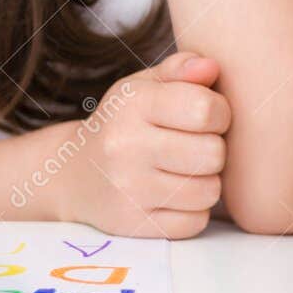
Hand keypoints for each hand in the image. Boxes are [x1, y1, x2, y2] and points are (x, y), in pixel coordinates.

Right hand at [55, 51, 229, 238]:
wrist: (73, 175)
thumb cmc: (123, 122)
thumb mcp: (143, 86)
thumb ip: (180, 69)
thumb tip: (211, 67)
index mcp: (133, 103)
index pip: (205, 109)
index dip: (219, 112)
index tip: (206, 116)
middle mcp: (126, 146)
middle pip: (213, 153)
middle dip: (214, 148)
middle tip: (195, 145)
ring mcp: (128, 189)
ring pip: (209, 191)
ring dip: (206, 181)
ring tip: (184, 170)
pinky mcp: (135, 225)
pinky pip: (195, 221)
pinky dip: (193, 210)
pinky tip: (174, 196)